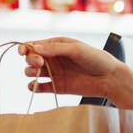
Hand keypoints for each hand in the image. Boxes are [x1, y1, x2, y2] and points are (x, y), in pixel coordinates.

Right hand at [18, 37, 132, 110]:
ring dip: (30, 72)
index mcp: (56, 45)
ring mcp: (54, 73)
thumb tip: (35, 48)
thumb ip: (55, 49)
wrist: (109, 79)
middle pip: (30, 58)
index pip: (34, 45)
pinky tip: (35, 86)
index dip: (25, 47)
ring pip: (31, 72)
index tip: (23, 52)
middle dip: (30, 59)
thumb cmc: (96, 59)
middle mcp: (52, 58)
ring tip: (38, 73)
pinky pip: (39, 87)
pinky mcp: (56, 87)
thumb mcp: (76, 49)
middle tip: (39, 63)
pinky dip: (33, 87)